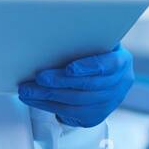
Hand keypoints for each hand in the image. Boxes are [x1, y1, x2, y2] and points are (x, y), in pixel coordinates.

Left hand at [18, 45, 133, 127]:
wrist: (96, 75)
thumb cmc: (88, 54)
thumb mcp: (89, 43)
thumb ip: (79, 42)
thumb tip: (50, 33)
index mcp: (120, 60)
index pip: (109, 65)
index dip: (90, 67)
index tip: (70, 68)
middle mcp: (120, 82)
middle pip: (89, 85)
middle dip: (60, 82)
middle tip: (39, 78)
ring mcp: (110, 101)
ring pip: (77, 102)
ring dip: (48, 96)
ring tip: (27, 90)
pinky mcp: (96, 115)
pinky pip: (71, 113)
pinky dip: (48, 105)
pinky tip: (33, 99)